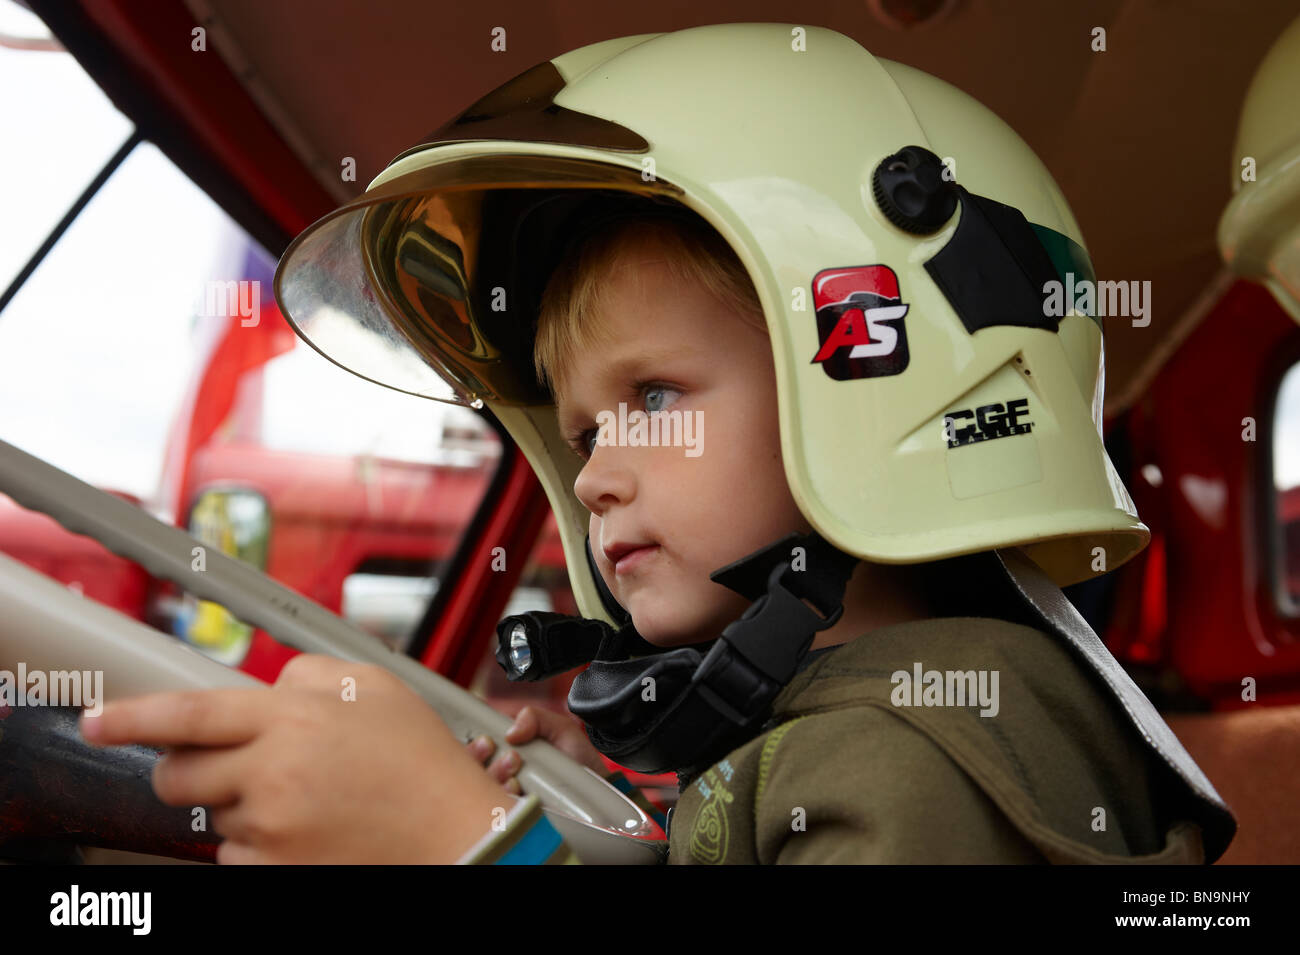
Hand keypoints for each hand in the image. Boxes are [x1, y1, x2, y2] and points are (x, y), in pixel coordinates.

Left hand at [80, 655, 511, 863]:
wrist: (456, 834)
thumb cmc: (421, 762)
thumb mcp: (376, 686)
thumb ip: (310, 674)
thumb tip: (270, 685)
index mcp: (292, 718)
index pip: (187, 714)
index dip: (131, 717)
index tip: (98, 720)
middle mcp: (272, 773)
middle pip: (178, 775)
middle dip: (187, 769)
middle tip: (233, 765)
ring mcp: (271, 827)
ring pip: (213, 815)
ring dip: (242, 804)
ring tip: (306, 796)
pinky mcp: (276, 869)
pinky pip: (238, 854)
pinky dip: (262, 841)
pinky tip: (310, 827)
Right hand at [467, 704, 607, 793]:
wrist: (597, 788)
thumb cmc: (577, 758)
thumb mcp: (561, 728)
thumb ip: (536, 718)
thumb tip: (511, 732)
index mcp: (506, 746)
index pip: (475, 742)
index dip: (472, 742)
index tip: (486, 741)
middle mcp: (501, 768)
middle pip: (468, 764)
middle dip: (479, 758)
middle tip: (509, 755)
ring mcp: (505, 790)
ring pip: (479, 785)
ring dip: (495, 776)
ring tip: (517, 771)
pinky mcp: (513, 810)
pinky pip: (495, 807)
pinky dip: (503, 796)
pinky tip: (519, 791)